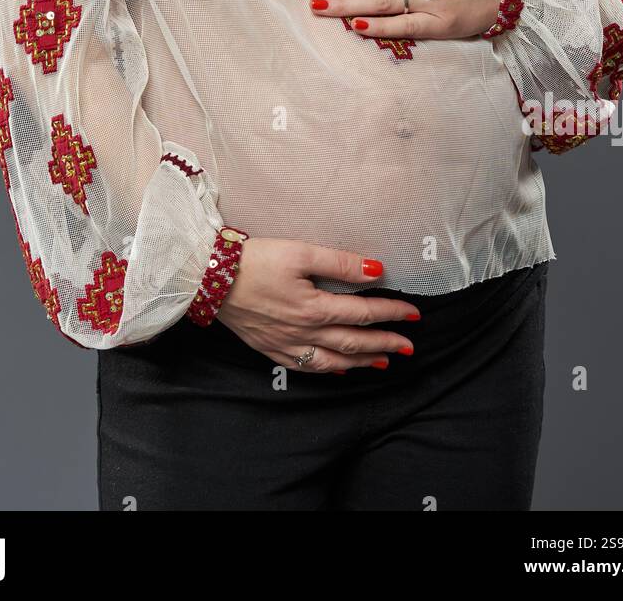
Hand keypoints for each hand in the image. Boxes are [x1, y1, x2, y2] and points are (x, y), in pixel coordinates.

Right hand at [214, 237, 420, 371]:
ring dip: (361, 362)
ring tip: (383, 362)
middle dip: (384, 343)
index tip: (414, 314)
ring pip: (332, 361)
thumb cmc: (254, 260)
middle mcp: (303, 332)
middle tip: (408, 345)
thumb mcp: (300, 251)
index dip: (392, 313)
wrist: (208, 278)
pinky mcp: (269, 348)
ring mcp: (285, 344)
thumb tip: (377, 269)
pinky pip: (305, 367)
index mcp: (314, 308)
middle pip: (353, 342)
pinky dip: (328, 370)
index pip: (363, 313)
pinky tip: (338, 369)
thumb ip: (340, 262)